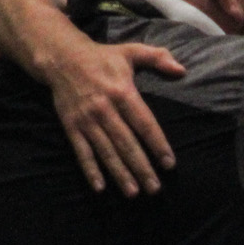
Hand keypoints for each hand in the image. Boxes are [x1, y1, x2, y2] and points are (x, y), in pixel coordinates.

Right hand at [46, 40, 185, 196]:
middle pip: (126, 143)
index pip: (144, 123)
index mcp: (122, 91)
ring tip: (133, 192)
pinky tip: (100, 187)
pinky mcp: (71, 127)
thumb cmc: (102, 57)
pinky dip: (90, 170)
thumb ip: (157, 58)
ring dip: (120, 173)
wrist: (61, 58)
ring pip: (106, 151)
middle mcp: (105, 109)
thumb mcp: (130, 51)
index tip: (169, 163)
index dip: (157, 144)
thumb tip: (182, 71)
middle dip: (141, 167)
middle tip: (155, 188)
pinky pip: (82, 152)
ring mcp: (87, 120)